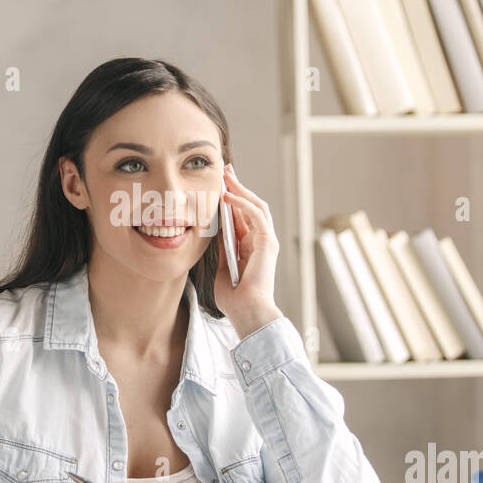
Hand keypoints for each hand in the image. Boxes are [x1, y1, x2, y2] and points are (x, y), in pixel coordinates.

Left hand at [214, 163, 282, 338]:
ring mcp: (266, 241)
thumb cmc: (234, 298)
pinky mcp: (267, 243)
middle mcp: (261, 241)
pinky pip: (256, 216)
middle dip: (238, 186)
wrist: (247, 312)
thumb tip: (215, 230)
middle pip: (251, 206)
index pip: (242, 215)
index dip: (232, 198)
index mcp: (251, 247)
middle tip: (226, 170)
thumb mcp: (223, 267)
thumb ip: (223, 249)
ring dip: (241, 189)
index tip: (220, 183)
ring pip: (256, 206)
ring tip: (227, 176)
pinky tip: (229, 195)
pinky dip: (243, 204)